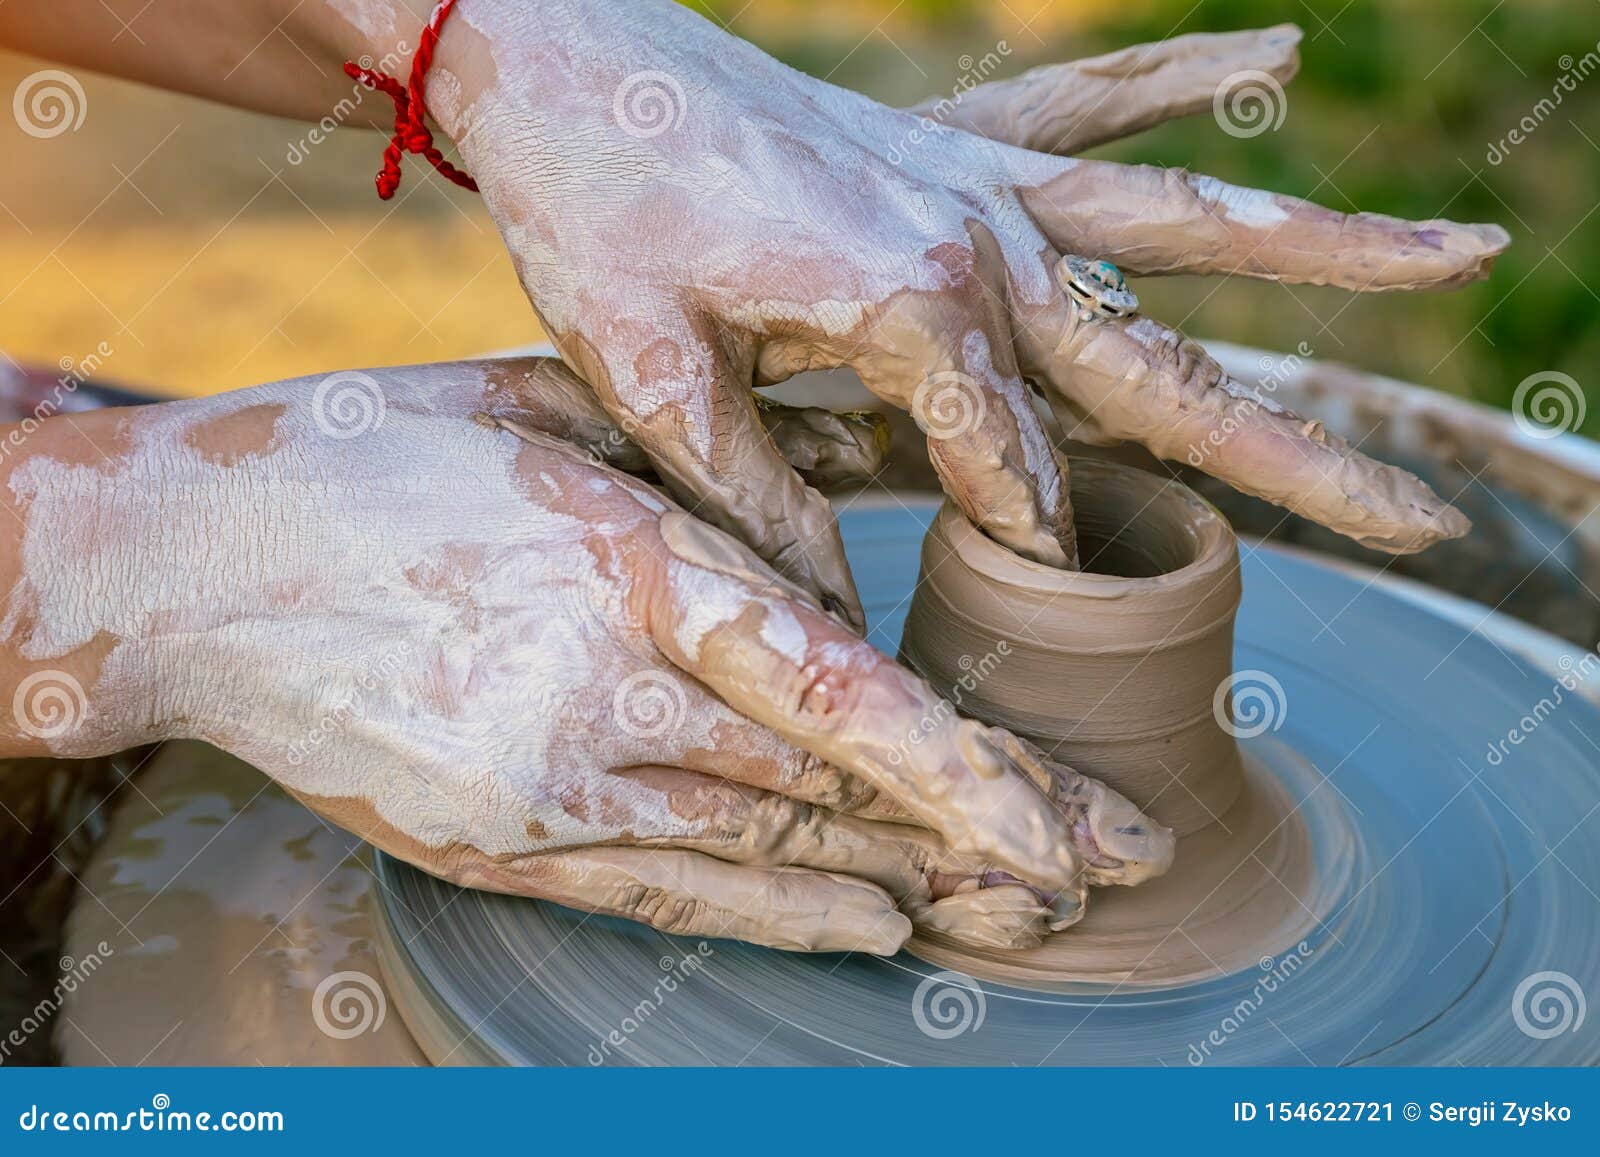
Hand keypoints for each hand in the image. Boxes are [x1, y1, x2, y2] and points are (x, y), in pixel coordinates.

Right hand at [0, 360, 1171, 953]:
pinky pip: (672, 893)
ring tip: (1024, 913)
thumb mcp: (552, 414)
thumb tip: (843, 501)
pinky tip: (875, 927)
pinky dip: (783, 912)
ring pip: (770, 851)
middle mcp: (601, 693)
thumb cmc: (374, 459)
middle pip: (833, 793)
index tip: (1085, 820)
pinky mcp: (497, 846)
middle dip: (988, 837)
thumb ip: (705, 472)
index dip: (977, 773)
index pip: (842, 694)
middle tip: (1110, 871)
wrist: (184, 572)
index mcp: (628, 563)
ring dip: (908, 884)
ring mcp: (547, 787)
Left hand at [407, 7, 1500, 622]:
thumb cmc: (593, 207)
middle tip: (1429, 525)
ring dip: (1328, 254)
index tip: (1053, 614)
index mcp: (921, 306)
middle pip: (1175, 376)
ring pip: (1187, 228)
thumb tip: (837, 622)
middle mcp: (988, 237)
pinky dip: (1182, 79)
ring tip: (1466, 249)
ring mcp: (986, 176)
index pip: (1022, 481)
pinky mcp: (957, 134)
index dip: (1038, 559)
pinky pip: (1094, 101)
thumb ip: (762, 508)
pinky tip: (1280, 48)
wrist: (557, 48)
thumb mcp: (655, 382)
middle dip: (1302, 464)